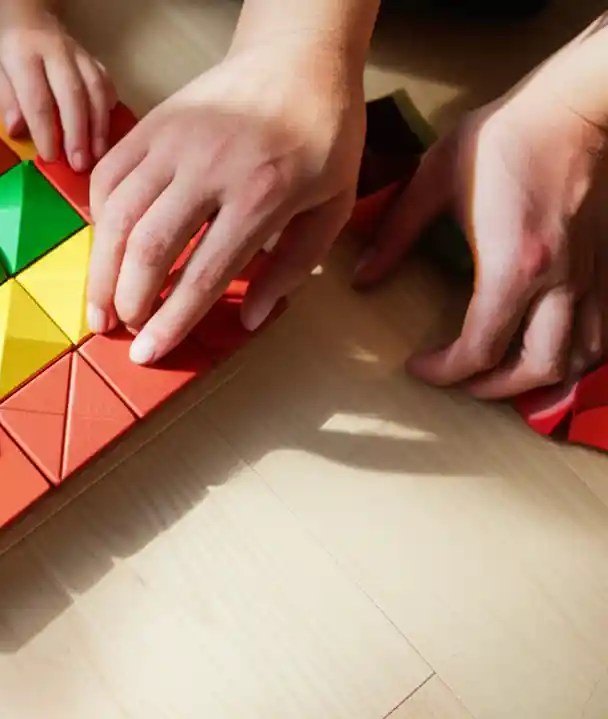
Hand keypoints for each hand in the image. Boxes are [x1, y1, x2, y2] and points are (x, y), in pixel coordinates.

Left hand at [0, 0, 115, 170]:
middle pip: (72, 95)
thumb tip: (17, 129)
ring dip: (99, 125)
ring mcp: (78, 53)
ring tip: (98, 154)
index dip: (45, 131)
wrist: (27, 8)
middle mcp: (55, 51)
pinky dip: (109, 106)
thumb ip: (4, 97)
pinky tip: (109, 128)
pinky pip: (105, 81)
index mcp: (23, 54)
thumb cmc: (4, 43)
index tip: (49, 157)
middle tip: (80, 164)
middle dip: (78, 133)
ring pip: (95, 89)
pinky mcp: (92, 57)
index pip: (37, 98)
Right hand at [87, 37, 365, 363]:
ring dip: (101, 268)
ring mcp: (172, 142)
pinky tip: (106, 247)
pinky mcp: (149, 125)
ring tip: (100, 304)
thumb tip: (247, 319)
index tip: (150, 353)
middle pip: (147, 247)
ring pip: (116, 215)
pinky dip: (98, 219)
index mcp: (262, 193)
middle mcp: (209, 167)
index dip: (172, 321)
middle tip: (122, 330)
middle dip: (127, 300)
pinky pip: (106, 177)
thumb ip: (293, 266)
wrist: (296, 58)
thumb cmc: (321, 136)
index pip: (203, 273)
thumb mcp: (331, 204)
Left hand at [354, 86, 607, 397]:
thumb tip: (362, 276)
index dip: (446, 370)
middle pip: (537, 367)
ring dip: (543, 380)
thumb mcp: (434, 178)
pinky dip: (578, 354)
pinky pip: (602, 330)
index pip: (480, 348)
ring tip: (507, 379)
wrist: (578, 103)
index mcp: (513, 266)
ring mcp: (590, 274)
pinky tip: (552, 350)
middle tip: (461, 381)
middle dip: (494, 389)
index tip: (419, 366)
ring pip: (580, 357)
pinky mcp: (606, 262)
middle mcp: (558, 281)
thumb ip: (395, 233)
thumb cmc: (506, 135)